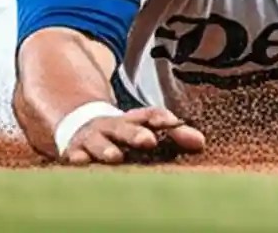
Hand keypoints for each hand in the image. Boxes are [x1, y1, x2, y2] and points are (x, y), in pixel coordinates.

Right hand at [60, 107, 204, 165]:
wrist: (80, 123)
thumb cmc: (123, 132)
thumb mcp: (147, 129)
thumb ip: (176, 135)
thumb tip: (202, 142)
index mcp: (134, 120)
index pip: (149, 115)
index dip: (160, 118)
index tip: (172, 123)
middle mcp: (113, 126)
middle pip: (125, 128)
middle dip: (135, 134)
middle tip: (148, 141)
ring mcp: (92, 138)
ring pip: (99, 142)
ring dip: (107, 148)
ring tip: (115, 157)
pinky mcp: (75, 150)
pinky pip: (75, 154)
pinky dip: (77, 158)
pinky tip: (81, 161)